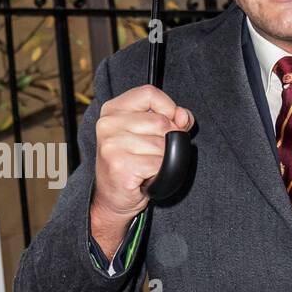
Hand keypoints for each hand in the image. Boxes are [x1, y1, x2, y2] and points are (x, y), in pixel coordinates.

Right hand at [91, 86, 192, 244]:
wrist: (113, 198)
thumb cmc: (131, 164)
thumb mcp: (148, 134)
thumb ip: (169, 119)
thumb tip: (183, 116)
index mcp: (113, 110)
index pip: (149, 93)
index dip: (168, 107)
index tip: (171, 122)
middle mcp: (108, 124)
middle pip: (161, 122)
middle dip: (168, 141)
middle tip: (154, 154)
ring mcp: (112, 145)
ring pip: (162, 145)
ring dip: (163, 160)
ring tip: (148, 165)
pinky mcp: (120, 165)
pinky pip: (159, 163)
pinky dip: (161, 173)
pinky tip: (146, 176)